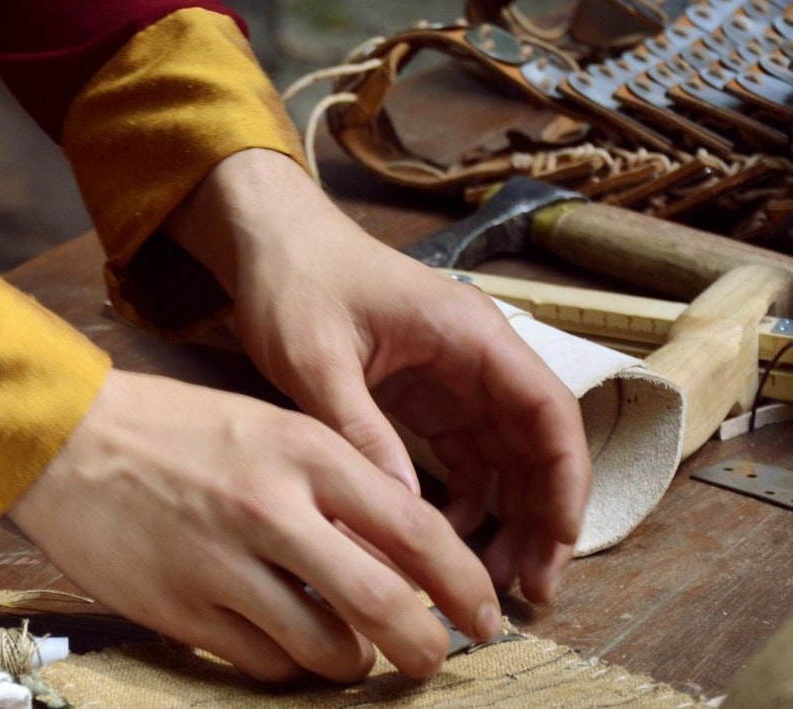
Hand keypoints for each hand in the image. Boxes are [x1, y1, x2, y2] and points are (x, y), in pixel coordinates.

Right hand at [7, 369, 501, 682]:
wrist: (70, 442)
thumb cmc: (175, 427)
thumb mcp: (268, 425)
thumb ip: (334, 481)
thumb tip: (400, 550)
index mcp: (303, 450)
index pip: (415, 528)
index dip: (463, 582)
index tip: (484, 613)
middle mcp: (273, 507)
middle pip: (387, 605)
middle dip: (426, 647)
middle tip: (433, 657)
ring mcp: (227, 564)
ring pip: (330, 651)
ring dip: (352, 661)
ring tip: (348, 649)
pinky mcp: (185, 612)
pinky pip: (266, 665)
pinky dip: (289, 665)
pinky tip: (283, 642)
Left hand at [165, 149, 591, 603]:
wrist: (267, 241)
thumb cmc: (294, 281)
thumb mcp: (316, 358)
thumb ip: (360, 430)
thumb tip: (404, 517)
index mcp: (468, 332)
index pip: (547, 409)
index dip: (564, 481)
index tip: (557, 547)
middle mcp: (474, 352)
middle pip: (536, 441)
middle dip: (541, 515)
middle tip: (529, 591)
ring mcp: (452, 373)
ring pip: (506, 454)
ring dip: (509, 514)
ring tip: (490, 580)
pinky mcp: (424, 392)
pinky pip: (465, 453)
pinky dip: (468, 497)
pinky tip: (446, 538)